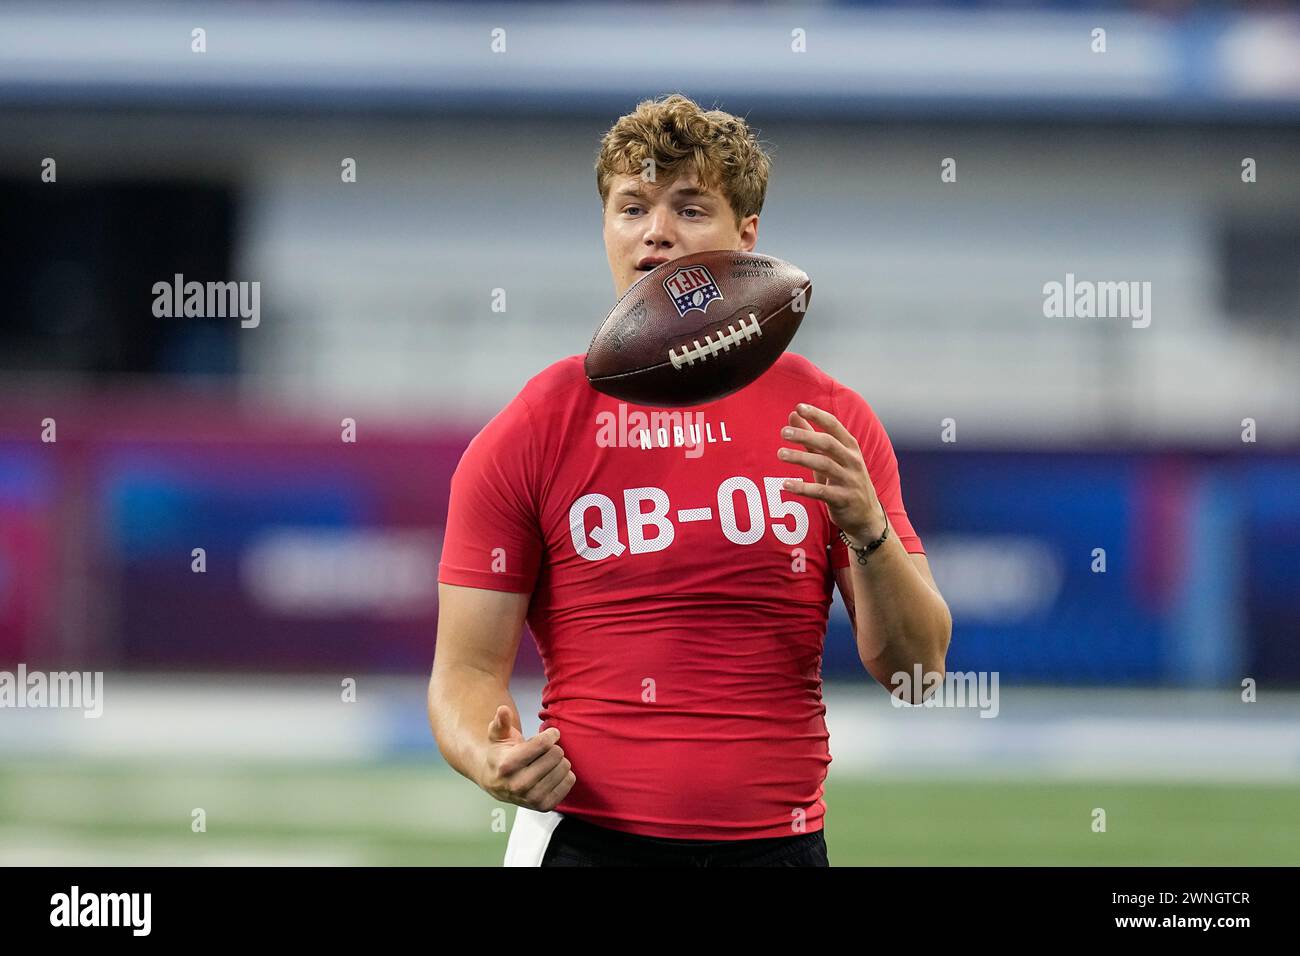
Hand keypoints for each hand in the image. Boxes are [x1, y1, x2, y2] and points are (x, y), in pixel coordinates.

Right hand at [478, 706, 575, 811]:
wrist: (495, 782)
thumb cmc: (500, 754)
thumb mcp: (497, 735)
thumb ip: (500, 721)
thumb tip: (503, 709)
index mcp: (507, 765)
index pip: (542, 744)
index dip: (551, 734)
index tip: (551, 733)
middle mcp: (518, 784)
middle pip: (555, 755)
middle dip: (554, 748)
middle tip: (547, 750)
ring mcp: (531, 798)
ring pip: (564, 768)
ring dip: (560, 760)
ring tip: (549, 761)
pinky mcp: (543, 806)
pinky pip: (568, 783)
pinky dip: (566, 774)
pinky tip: (555, 771)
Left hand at [776, 403, 884, 542]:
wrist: (866, 515)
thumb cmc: (844, 481)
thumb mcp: (830, 458)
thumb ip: (811, 437)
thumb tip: (793, 414)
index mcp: (850, 447)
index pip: (834, 426)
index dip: (817, 415)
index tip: (799, 407)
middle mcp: (852, 461)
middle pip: (828, 443)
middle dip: (806, 435)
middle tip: (784, 432)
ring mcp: (849, 480)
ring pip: (824, 464)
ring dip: (801, 458)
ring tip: (780, 454)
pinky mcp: (843, 499)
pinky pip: (821, 491)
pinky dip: (803, 488)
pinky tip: (786, 485)